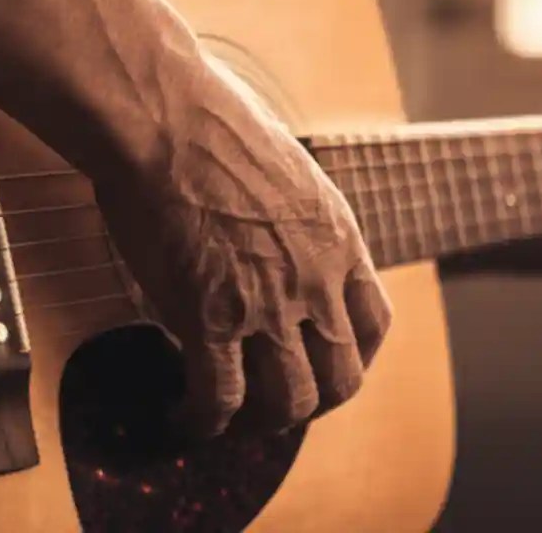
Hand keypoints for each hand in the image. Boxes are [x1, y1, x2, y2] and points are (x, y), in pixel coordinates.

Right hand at [90, 20, 391, 437]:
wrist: (167, 118)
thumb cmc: (211, 125)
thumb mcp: (286, 171)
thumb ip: (292, 220)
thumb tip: (271, 233)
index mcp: (339, 240)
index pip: (374, 325)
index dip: (353, 360)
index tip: (325, 367)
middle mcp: (317, 280)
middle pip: (341, 379)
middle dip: (311, 406)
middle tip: (275, 408)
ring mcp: (269, 304)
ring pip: (289, 403)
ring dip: (260, 424)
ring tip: (228, 422)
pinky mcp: (211, 318)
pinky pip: (219, 398)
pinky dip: (203, 422)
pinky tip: (182, 419)